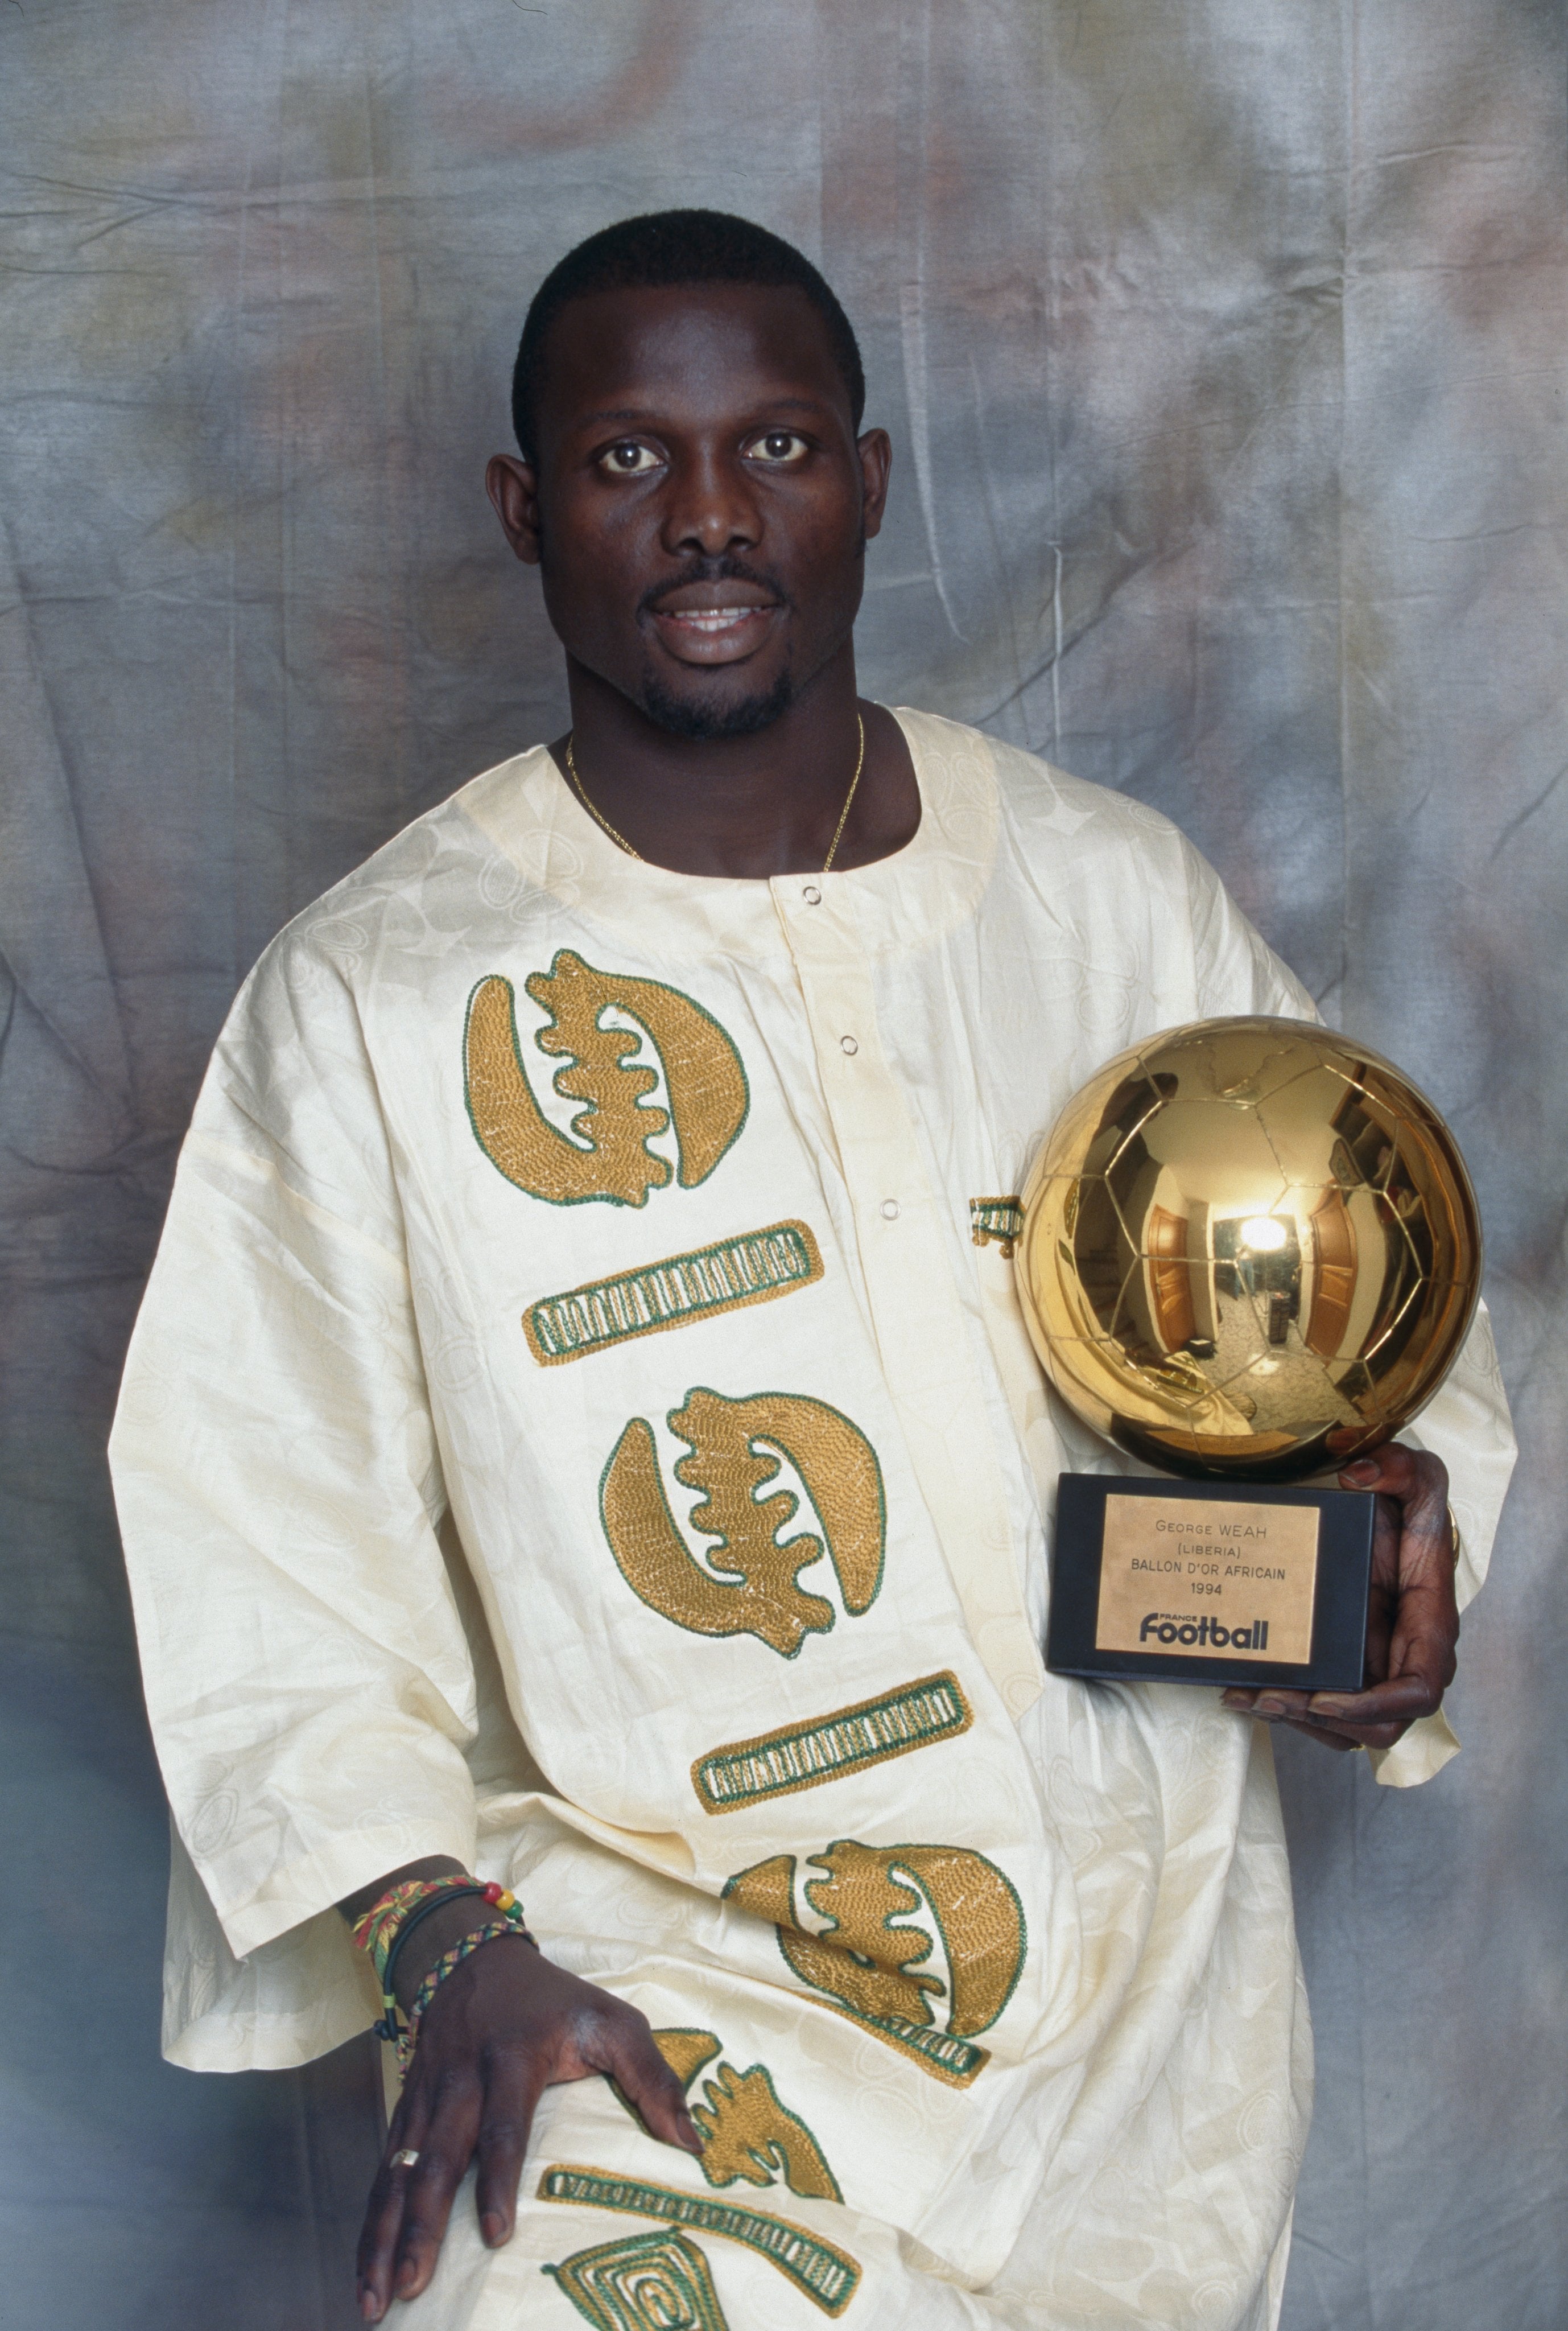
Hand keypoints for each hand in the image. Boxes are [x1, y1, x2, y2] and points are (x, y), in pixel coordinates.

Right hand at [356, 1928, 700, 2320]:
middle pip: (438, 2157)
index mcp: (513, 2057)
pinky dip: (370, 2221)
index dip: (496, 2181)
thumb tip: (690, 2144)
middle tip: (414, 2284)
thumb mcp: (612, 2019)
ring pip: (398, 2171)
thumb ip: (652, 2076)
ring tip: (375, 2299)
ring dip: (384, 2236)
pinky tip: (366, 2270)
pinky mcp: (406, 2109)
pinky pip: (383, 2169)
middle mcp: (460, 2079)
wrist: (471, 1956)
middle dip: (421, 2224)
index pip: (502, 2126)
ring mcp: (425, 2096)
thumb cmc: (554, 2000)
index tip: (495, 2235)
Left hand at [1221, 1442, 1457, 1753]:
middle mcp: (1404, 1657)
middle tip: (1268, 1698)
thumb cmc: (1405, 1506)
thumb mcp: (1414, 1477)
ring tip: (1245, 1698)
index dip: (1376, 1706)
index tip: (1326, 1700)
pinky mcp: (1345, 1665)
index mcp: (1428, 1626)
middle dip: (1322, 1720)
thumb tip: (1361, 1474)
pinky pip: (1320, 1705)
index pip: (1419, 1690)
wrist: (1384, 1515)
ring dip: (1294, 1719)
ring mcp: (1374, 1666)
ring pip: (1343, 1723)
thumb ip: (1402, 1467)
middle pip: (1375, 1722)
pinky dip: (1284, 1707)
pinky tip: (1243, 1690)